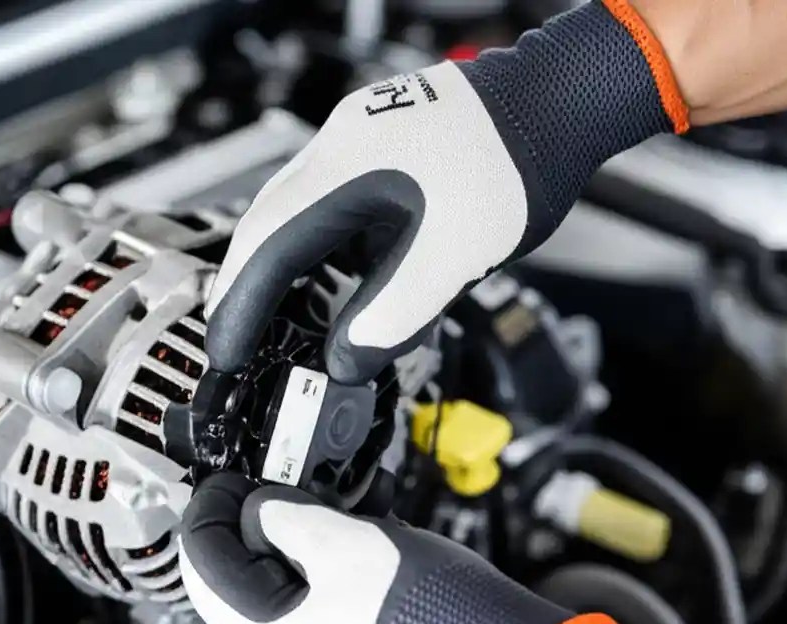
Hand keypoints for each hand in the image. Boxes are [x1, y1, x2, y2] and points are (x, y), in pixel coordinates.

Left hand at [178, 474, 619, 623]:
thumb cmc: (431, 619)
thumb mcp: (342, 542)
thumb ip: (284, 519)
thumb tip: (256, 507)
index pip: (202, 561)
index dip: (213, 505)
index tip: (232, 475)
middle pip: (242, 582)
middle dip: (263, 525)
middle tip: (287, 485)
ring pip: (287, 598)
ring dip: (302, 547)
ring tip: (339, 507)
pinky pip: (323, 618)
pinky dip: (332, 577)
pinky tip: (365, 545)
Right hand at [205, 1, 686, 384]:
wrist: (560, 99)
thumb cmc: (516, 163)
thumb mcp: (455, 256)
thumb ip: (394, 316)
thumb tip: (347, 361)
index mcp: (345, 171)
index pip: (268, 248)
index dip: (240, 307)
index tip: (226, 352)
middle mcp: (339, 147)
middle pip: (266, 225)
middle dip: (246, 288)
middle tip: (235, 340)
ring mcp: (358, 140)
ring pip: (295, 211)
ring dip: (281, 266)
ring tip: (275, 319)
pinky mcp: (380, 144)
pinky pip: (327, 200)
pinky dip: (317, 245)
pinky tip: (332, 277)